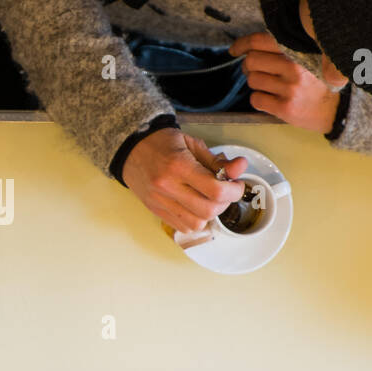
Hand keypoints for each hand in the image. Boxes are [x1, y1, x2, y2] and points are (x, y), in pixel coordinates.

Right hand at [122, 129, 247, 233]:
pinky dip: (195, 220)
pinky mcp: (156, 211)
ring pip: (197, 223)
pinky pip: (183, 227)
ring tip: (208, 199)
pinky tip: (194, 206)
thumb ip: (218, 160)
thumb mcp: (193, 144)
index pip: (216, 190)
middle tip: (224, 191)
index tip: (236, 185)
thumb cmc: (162, 143)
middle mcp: (167, 187)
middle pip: (208, 210)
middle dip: (224, 203)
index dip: (234, 190)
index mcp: (179, 166)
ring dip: (209, 214)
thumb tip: (241, 167)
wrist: (131, 148)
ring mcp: (160, 202)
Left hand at [229, 32, 340, 132]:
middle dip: (248, 66)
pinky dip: (259, 99)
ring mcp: (290, 88)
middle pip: (251, 61)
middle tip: (255, 71)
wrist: (337, 109)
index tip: (235, 50)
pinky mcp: (285, 107)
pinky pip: (255, 99)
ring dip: (255, 83)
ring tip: (270, 86)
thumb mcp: (307, 56)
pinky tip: (272, 99)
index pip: (260, 41)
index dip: (242, 44)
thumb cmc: (317, 81)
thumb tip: (250, 45)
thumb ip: (284, 48)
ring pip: (252, 80)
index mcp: (299, 50)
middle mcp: (295, 67)